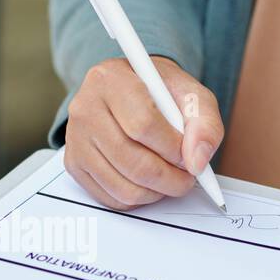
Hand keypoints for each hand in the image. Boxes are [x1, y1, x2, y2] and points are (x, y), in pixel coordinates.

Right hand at [64, 56, 223, 209]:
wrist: (128, 90)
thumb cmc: (158, 92)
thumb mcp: (190, 94)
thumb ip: (204, 123)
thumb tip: (197, 160)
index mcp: (111, 80)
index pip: (143, 125)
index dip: (174, 149)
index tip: (190, 156)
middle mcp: (85, 108)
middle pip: (133, 162)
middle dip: (170, 179)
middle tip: (187, 178)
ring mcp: (76, 139)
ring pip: (122, 186)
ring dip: (156, 193)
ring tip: (170, 179)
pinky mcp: (74, 164)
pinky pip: (110, 197)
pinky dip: (137, 199)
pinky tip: (148, 184)